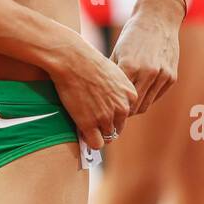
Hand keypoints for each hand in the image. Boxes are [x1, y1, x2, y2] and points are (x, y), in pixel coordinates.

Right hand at [48, 33, 137, 151]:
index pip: (126, 114)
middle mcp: (122, 108)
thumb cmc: (88, 62)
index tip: (101, 110)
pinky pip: (96, 144)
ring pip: (107, 137)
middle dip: (106, 125)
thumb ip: (117, 90)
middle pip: (118, 127)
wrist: (72, 60)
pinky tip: (83, 130)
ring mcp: (106, 117)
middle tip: (91, 117)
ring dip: (97, 132)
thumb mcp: (113, 74)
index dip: (112, 114)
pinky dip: (90, 140)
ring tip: (85, 121)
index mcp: (131, 95)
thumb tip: (111, 101)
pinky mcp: (90, 124)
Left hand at [109, 0, 180, 115]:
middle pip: (133, 107)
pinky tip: (137, 97)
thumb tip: (99, 94)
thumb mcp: (117, 51)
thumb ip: (111, 73)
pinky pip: (156, 96)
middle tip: (112, 116)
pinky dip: (147, 99)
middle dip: (122, 114)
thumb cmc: (133, 34)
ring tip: (123, 110)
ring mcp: (162, 75)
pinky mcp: (172, 76)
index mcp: (130, 65)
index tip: (103, 111)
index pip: (118, 98)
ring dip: (135, 109)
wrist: (158, 19)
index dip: (110, 108)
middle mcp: (148, 72)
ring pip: (146, 105)